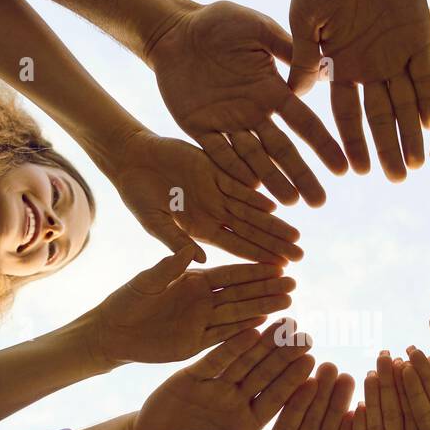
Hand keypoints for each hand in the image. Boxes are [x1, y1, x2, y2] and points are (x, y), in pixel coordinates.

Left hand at [84, 248, 294, 368]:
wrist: (112, 333)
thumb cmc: (125, 301)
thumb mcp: (146, 281)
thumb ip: (167, 268)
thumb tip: (188, 250)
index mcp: (193, 279)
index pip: (230, 273)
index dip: (253, 268)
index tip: (276, 263)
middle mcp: (203, 299)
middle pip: (242, 292)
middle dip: (267, 287)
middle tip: (293, 282)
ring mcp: (202, 321)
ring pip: (238, 313)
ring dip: (263, 308)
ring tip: (288, 302)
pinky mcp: (197, 343)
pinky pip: (224, 336)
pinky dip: (244, 330)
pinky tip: (264, 324)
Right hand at [99, 132, 303, 263]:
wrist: (131, 158)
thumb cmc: (136, 194)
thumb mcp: (153, 221)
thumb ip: (175, 240)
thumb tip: (199, 261)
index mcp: (201, 229)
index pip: (235, 246)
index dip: (256, 258)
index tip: (276, 271)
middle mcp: (215, 212)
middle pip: (250, 231)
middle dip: (274, 245)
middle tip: (299, 257)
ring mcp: (217, 190)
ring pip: (251, 209)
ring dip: (273, 223)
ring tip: (295, 236)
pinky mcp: (216, 168)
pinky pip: (239, 183)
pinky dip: (255, 195)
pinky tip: (274, 206)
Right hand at [129, 319, 313, 429]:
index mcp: (246, 426)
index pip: (274, 402)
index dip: (292, 385)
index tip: (310, 368)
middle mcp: (236, 403)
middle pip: (266, 377)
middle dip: (285, 358)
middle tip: (306, 338)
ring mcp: (217, 387)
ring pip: (246, 362)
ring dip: (266, 344)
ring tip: (287, 325)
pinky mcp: (194, 376)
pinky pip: (216, 359)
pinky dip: (232, 347)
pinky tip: (251, 331)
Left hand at [146, 1, 347, 205]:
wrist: (175, 31)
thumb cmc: (217, 22)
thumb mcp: (255, 27)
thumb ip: (283, 46)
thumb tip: (319, 67)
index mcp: (270, 90)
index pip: (303, 122)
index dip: (323, 145)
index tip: (342, 167)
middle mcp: (254, 113)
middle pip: (283, 150)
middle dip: (301, 175)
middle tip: (319, 202)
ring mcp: (227, 123)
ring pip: (254, 158)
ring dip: (272, 181)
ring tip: (291, 204)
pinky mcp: (199, 128)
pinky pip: (218, 153)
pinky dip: (233, 170)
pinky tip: (251, 188)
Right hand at [287, 0, 429, 180]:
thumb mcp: (306, 16)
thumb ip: (304, 55)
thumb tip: (293, 95)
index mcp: (340, 67)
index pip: (346, 115)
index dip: (351, 142)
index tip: (355, 170)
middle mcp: (369, 69)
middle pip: (380, 118)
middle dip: (387, 149)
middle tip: (395, 178)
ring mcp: (396, 57)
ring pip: (405, 105)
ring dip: (411, 135)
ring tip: (418, 165)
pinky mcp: (419, 41)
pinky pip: (426, 76)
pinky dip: (429, 99)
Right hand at [351, 352, 429, 429]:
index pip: (422, 416)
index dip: (417, 389)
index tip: (413, 363)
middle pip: (399, 412)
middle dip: (393, 383)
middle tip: (387, 353)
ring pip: (378, 423)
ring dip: (374, 397)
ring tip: (369, 370)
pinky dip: (355, 427)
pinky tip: (353, 406)